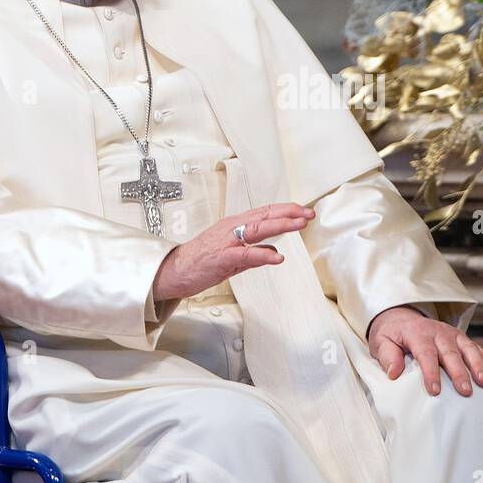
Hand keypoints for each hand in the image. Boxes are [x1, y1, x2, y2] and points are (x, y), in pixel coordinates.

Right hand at [151, 202, 314, 300]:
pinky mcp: (221, 258)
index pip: (264, 213)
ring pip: (256, 229)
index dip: (286, 211)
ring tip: (299, 224)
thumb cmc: (200, 262)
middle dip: (289, 213)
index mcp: (234, 225)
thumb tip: (274, 250)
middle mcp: (231, 228)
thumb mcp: (232, 256)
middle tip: (308, 214)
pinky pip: (244, 254)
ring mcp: (226, 242)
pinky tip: (276, 256)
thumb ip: (254, 253)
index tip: (304, 212)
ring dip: (280, 225)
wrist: (173, 272)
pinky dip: (262, 254)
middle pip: (264, 216)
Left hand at [367, 306, 482, 397]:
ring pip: (468, 348)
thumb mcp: (381, 342)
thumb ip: (387, 356)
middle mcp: (438, 331)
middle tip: (465, 391)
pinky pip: (479, 349)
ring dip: (478, 365)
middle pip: (450, 352)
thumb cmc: (390, 334)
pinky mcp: (461, 339)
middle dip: (459, 372)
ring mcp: (452, 334)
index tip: (435, 390)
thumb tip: (394, 373)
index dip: (430, 372)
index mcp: (417, 333)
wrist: (399, 316)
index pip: (425, 353)